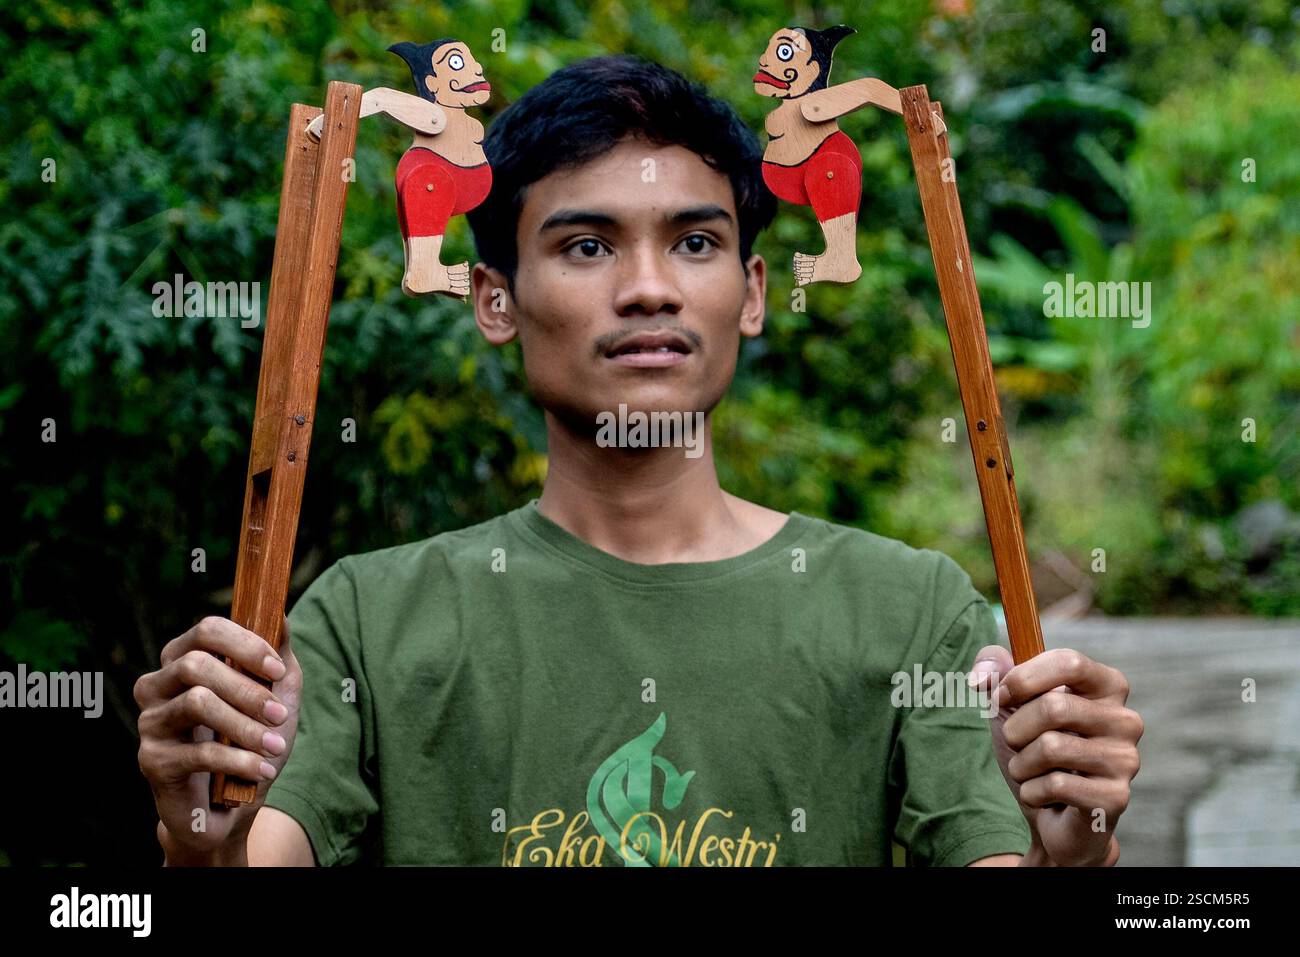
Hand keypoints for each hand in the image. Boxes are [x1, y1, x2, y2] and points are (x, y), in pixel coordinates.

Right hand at [134, 615, 302, 864]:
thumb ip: (278, 657)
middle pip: (196, 665)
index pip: (206, 630)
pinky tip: (263, 771)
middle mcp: (157, 685)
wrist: (229, 808)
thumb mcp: (276, 696)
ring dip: (245, 726)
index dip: (244, 644)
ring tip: (276, 746)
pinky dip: (239, 760)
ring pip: (196, 703)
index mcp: (184, 660)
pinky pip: (198, 752)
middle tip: (280, 715)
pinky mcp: (152, 760)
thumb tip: (281, 616)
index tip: (276, 669)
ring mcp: (150, 722)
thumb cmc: (251, 741)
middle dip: (247, 690)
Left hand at [969, 646, 1142, 865]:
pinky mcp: (1116, 798)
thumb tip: (983, 674)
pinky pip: (1055, 786)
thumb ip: (992, 670)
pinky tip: (1044, 797)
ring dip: (1021, 764)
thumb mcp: (1007, 702)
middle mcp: (1126, 720)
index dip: (1023, 678)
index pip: (1069, 662)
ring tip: (1032, 772)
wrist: (1050, 816)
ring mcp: (1125, 760)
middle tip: (1018, 744)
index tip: (1000, 697)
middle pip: (1053, 706)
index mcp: (1107, 686)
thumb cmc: (1033, 748)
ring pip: (1050, 748)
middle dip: (1016, 729)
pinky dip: (1031, 792)